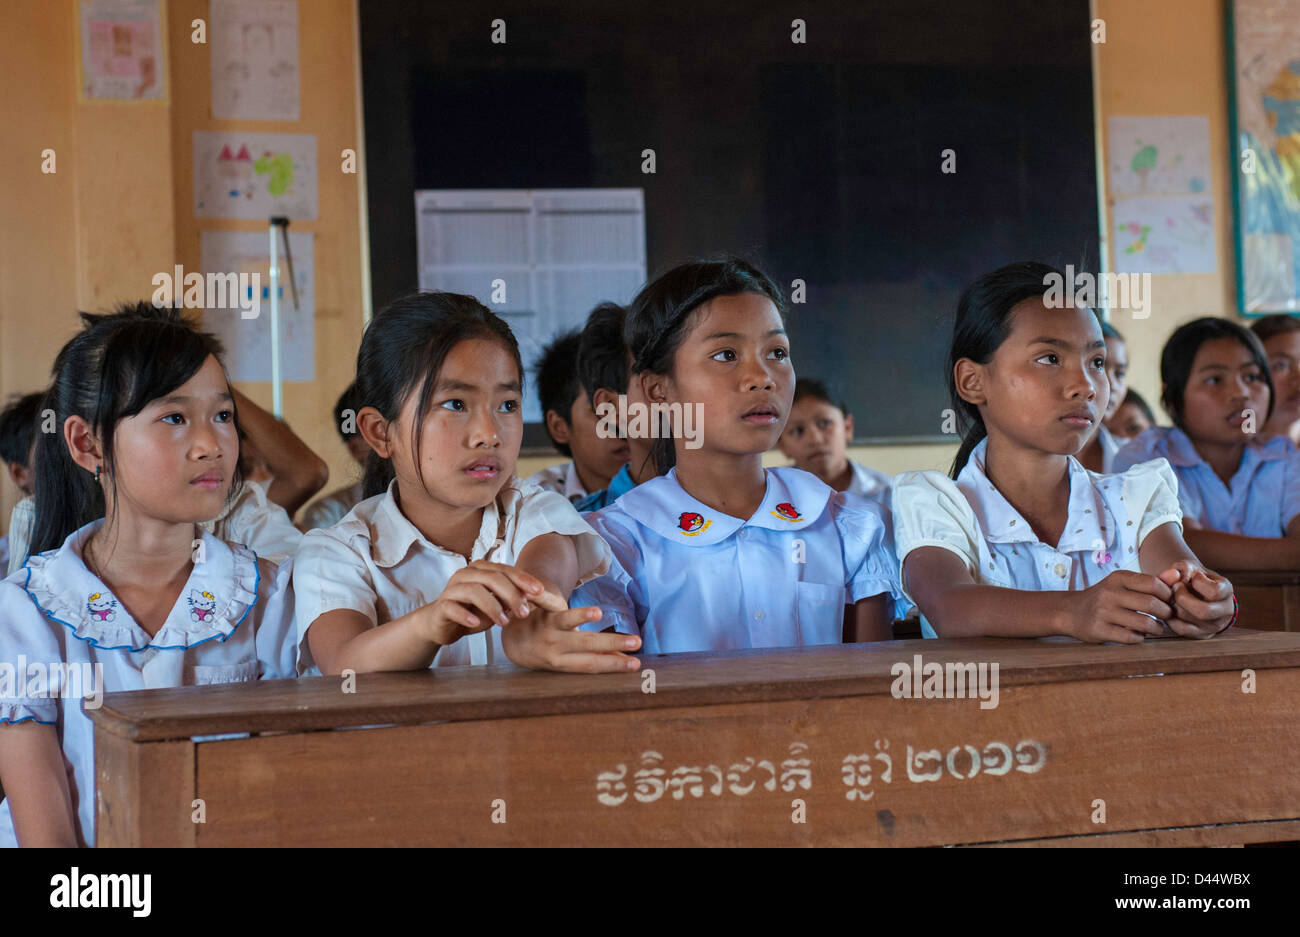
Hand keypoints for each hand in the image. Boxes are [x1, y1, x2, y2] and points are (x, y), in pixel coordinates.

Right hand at [422, 560, 556, 647]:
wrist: (441, 624)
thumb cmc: (472, 611)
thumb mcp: (496, 605)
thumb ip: (510, 599)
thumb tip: (532, 596)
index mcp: (481, 569)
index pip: (505, 570)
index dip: (523, 579)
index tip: (539, 591)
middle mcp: (466, 574)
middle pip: (492, 578)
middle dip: (511, 594)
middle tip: (524, 612)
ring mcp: (452, 588)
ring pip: (474, 590)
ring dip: (492, 606)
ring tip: (504, 622)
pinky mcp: (441, 605)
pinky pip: (453, 607)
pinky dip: (466, 615)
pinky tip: (476, 623)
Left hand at [501, 590, 642, 673]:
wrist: (514, 642)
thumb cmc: (548, 653)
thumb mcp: (567, 661)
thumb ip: (594, 658)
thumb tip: (628, 663)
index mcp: (562, 663)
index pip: (592, 664)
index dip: (614, 664)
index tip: (636, 664)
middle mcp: (553, 646)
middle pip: (586, 645)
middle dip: (612, 643)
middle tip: (636, 642)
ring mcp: (546, 626)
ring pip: (565, 621)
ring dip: (580, 616)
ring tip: (597, 613)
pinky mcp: (539, 609)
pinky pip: (542, 600)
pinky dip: (542, 595)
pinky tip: (539, 588)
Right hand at [1066, 570, 1174, 643]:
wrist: (1070, 612)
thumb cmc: (1105, 597)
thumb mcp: (1123, 584)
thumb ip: (1151, 580)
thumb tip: (1177, 575)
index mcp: (1117, 578)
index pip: (1154, 583)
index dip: (1167, 594)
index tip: (1168, 601)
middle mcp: (1109, 593)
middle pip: (1152, 604)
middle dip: (1166, 613)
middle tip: (1167, 617)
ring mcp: (1103, 612)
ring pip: (1144, 623)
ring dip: (1157, 628)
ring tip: (1156, 628)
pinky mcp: (1099, 630)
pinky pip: (1131, 637)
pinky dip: (1140, 638)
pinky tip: (1138, 635)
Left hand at [1156, 561, 1233, 637]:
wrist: (1197, 592)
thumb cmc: (1194, 578)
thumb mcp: (1192, 568)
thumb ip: (1185, 568)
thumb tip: (1178, 577)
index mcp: (1226, 591)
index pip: (1215, 591)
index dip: (1198, 582)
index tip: (1191, 577)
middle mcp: (1225, 610)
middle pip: (1204, 611)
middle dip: (1182, 598)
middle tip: (1175, 588)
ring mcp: (1214, 625)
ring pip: (1190, 621)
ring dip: (1174, 607)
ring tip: (1171, 597)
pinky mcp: (1201, 634)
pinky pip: (1181, 629)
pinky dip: (1170, 618)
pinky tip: (1169, 608)